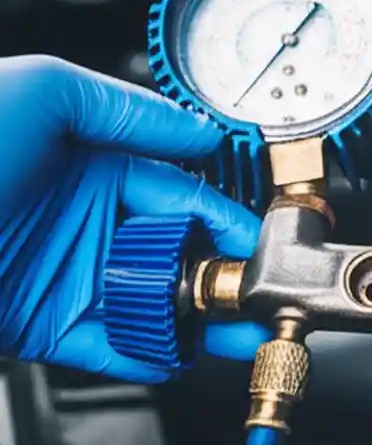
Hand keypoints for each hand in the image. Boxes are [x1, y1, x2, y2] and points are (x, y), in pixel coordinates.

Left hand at [0, 56, 268, 382]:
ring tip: (234, 329)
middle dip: (222, 270)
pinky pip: (112, 344)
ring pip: (154, 299)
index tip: (258, 233)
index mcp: (91, 160)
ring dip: (199, 318)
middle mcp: (86, 218)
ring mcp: (69, 273)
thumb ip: (130, 108)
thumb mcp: (41, 91)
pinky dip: (151, 353)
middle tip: (254, 289)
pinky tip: (180, 351)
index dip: (224, 211)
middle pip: (177, 249)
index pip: (180, 189)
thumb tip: (204, 131)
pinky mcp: (45, 325)